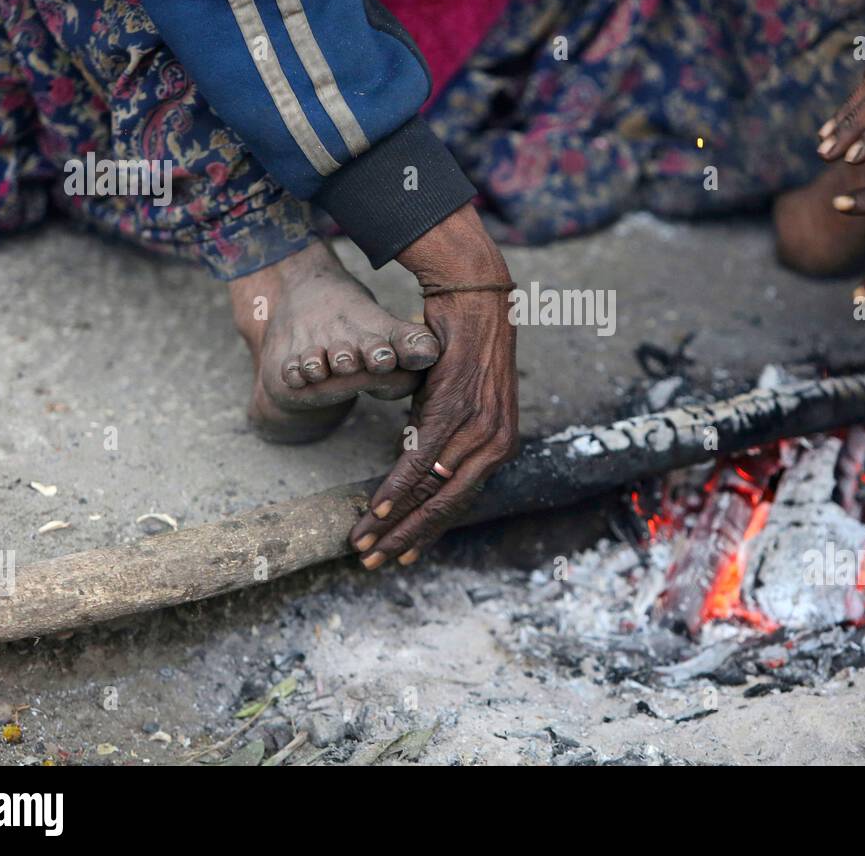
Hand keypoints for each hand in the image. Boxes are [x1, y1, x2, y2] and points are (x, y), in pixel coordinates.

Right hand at [349, 204, 518, 567]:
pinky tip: (377, 509)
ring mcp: (478, 430)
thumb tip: (420, 466)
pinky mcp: (455, 411)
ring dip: (393, 522)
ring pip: (431, 489)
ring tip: (364, 543)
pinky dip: (397, 488)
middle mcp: (497, 445)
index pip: (461, 503)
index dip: (429, 532)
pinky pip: (421, 460)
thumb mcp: (457, 404)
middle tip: (375, 563)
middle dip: (407, 539)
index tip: (403, 556)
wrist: (476, 302)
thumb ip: (443, 439)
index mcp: (500, 447)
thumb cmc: (462, 351)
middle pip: (446, 506)